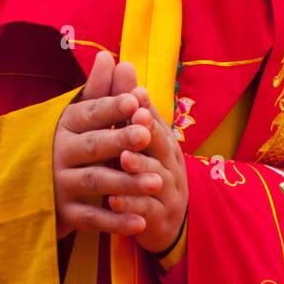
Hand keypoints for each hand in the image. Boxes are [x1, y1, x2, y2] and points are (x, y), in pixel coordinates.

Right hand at [53, 51, 161, 238]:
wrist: (25, 190)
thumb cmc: (62, 145)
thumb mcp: (75, 117)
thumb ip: (96, 91)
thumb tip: (108, 55)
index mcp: (63, 125)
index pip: (89, 112)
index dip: (111, 106)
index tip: (136, 100)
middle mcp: (58, 152)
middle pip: (93, 145)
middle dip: (120, 140)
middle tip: (146, 135)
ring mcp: (59, 184)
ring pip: (95, 181)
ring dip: (127, 183)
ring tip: (158, 183)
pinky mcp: (61, 214)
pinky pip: (90, 218)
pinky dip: (115, 221)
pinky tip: (141, 221)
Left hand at [108, 86, 187, 255]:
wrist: (162, 221)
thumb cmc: (143, 170)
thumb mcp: (136, 138)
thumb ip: (127, 105)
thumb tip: (121, 62)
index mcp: (164, 141)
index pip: (156, 120)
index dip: (147, 107)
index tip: (136, 94)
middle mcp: (170, 164)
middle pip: (161, 145)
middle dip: (147, 132)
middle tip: (134, 121)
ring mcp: (168, 192)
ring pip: (155, 178)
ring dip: (139, 168)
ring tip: (123, 159)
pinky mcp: (158, 220)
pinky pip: (146, 212)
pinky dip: (131, 206)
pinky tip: (114, 201)